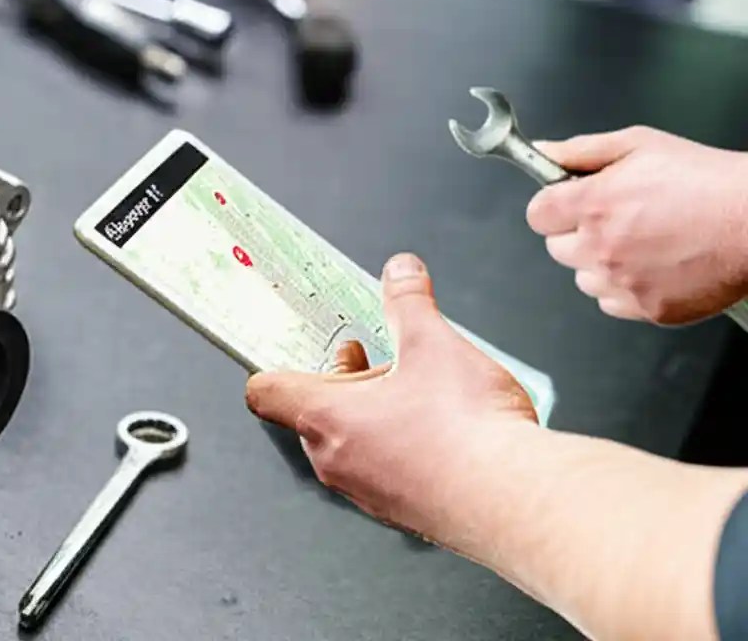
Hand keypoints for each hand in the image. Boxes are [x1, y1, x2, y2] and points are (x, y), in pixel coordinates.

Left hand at [245, 254, 536, 546]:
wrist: (516, 502)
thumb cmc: (465, 430)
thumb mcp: (433, 344)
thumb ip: (409, 302)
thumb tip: (400, 271)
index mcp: (325, 418)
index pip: (266, 392)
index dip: (275, 364)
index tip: (296, 346)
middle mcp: (336, 461)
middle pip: (313, 412)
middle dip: (344, 381)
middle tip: (376, 357)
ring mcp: (369, 493)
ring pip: (351, 443)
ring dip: (376, 411)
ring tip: (420, 388)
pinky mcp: (404, 513)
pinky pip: (386, 470)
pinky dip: (403, 444)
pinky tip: (446, 428)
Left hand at [527, 126, 747, 323]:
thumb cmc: (706, 180)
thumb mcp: (641, 145)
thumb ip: (582, 151)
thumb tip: (542, 153)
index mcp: (593, 205)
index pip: (538, 215)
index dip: (554, 206)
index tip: (571, 203)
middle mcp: (602, 247)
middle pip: (558, 249)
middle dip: (578, 233)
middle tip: (617, 219)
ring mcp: (623, 283)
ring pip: (584, 279)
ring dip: (601, 264)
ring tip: (642, 242)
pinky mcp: (647, 309)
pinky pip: (612, 303)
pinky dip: (626, 289)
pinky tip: (655, 265)